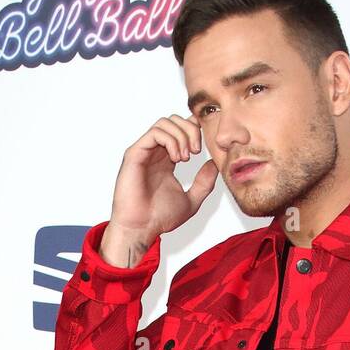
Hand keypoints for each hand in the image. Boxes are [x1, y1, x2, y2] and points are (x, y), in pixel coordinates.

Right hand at [102, 114, 218, 266]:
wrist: (141, 228)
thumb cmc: (160, 218)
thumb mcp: (192, 200)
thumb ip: (204, 182)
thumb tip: (214, 163)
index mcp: (167, 159)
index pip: (181, 130)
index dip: (195, 131)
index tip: (203, 149)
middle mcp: (155, 152)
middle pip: (174, 120)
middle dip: (191, 130)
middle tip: (196, 151)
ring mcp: (144, 151)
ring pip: (165, 123)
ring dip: (182, 136)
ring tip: (186, 158)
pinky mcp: (135, 154)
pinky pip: (155, 132)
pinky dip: (171, 140)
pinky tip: (177, 159)